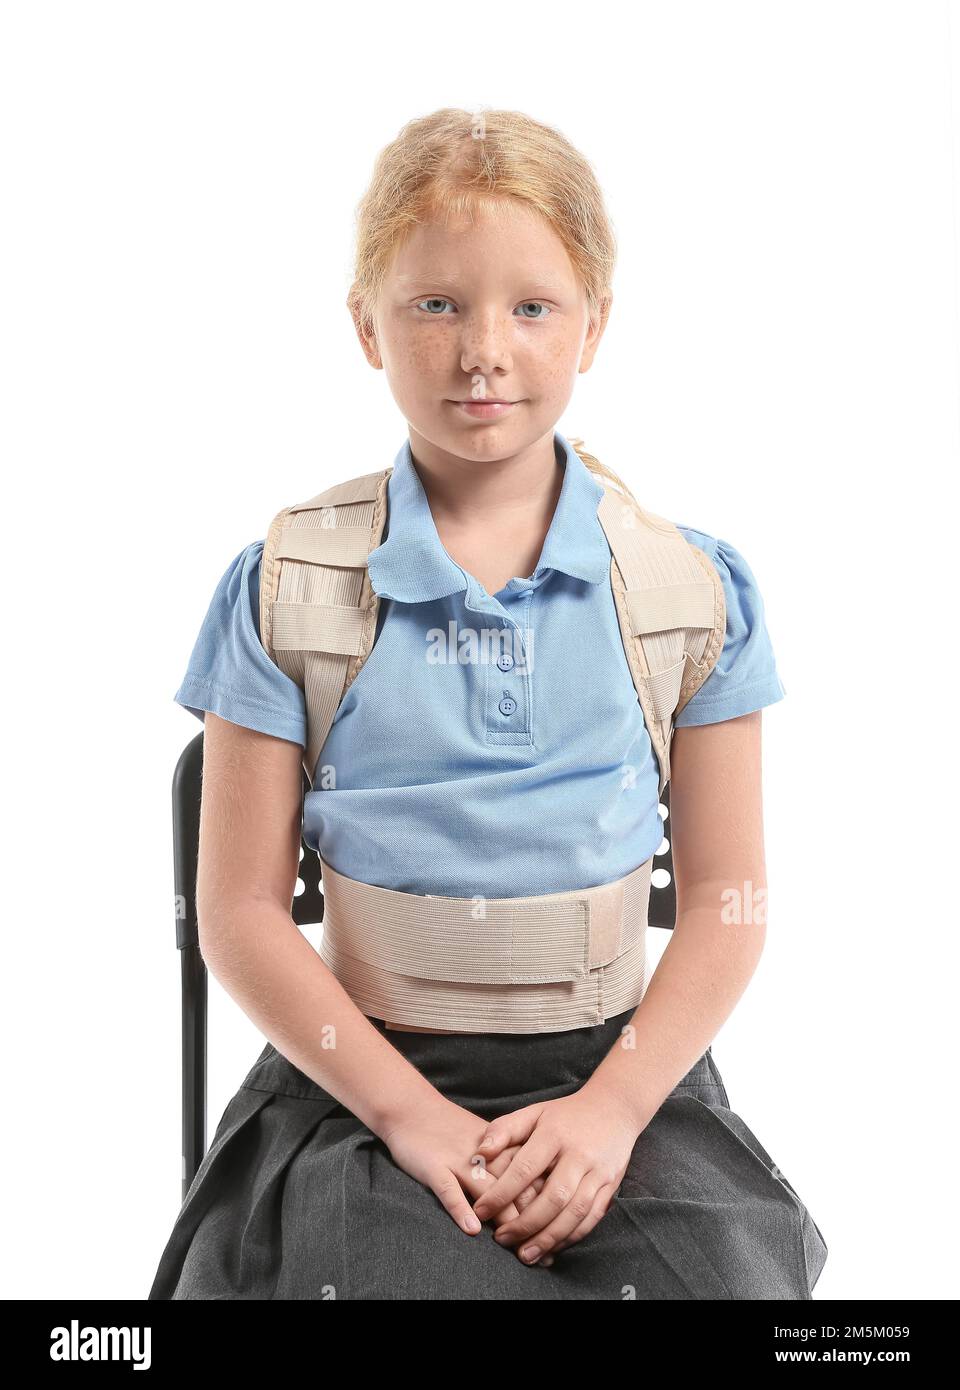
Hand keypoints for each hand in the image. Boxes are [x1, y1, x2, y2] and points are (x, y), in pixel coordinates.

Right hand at [380, 1091, 545, 1236]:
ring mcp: (459, 1160)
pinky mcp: (434, 1166)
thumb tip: (536, 1197)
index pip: (533, 1177)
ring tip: (514, 1247)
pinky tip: (471, 1228)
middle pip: (515, 1187)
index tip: (559, 1235)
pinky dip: (461, 1208)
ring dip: (503, 1219)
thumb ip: (509, 1165)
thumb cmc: (451, 1131)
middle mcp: (486, 1155)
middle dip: (531, 1221)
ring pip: (488, 1190)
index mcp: (502, 1147)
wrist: (411, 1107)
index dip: (547, 1207)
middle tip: (543, 1252)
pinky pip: (449, 1189)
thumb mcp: (486, 1143)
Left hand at [469, 1087, 641, 1263]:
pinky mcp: (611, 1186)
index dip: (501, 1193)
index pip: (524, 1169)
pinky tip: (552, 1247)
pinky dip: (571, 1237)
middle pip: (553, 1198)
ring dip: (548, 1238)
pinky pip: (592, 1218)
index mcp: (554, 1134)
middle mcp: (578, 1154)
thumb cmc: (565, 1115)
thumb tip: (480, 1154)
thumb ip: (504, 1129)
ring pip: (574, 1213)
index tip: (480, 1211)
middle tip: (501, 1239)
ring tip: (524, 1254)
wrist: (613, 1108)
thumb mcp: (534, 1112)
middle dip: (525, 1224)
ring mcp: (598, 1172)